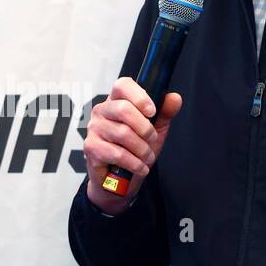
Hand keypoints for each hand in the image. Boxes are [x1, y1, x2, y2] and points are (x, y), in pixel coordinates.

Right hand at [84, 77, 182, 214]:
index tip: (152, 112)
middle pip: (123, 109)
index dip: (139, 96)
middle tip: (151, 140)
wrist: (120, 180)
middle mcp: (102, 111)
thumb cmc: (135, 150)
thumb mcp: (155, 130)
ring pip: (123, 133)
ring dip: (142, 149)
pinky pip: (117, 153)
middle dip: (145, 128)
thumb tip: (174, 98)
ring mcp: (94, 129)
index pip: (122, 85)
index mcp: (117, 101)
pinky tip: (139, 167)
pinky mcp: (91, 148)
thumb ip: (164, 113)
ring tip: (146, 157)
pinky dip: (134, 163)